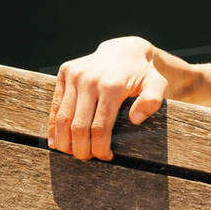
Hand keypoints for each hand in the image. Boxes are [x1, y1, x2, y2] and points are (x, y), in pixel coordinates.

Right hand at [47, 37, 167, 160]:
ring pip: (63, 118)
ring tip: (71, 153)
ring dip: (64, 141)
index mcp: (112, 86)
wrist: (125, 50)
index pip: (100, 127)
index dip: (100, 147)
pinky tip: (56, 142)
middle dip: (82, 148)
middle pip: (79, 126)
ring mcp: (75, 75)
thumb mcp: (157, 85)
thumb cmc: (143, 74)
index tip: (106, 157)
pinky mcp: (65, 73)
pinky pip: (56, 105)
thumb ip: (152, 101)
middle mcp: (89, 79)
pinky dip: (53, 126)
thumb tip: (136, 120)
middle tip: (87, 159)